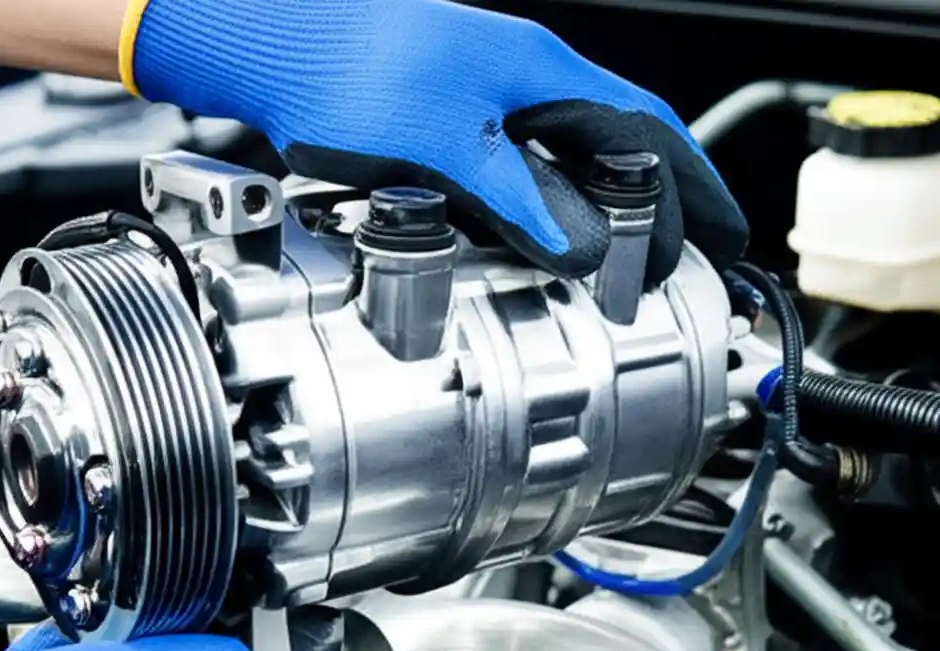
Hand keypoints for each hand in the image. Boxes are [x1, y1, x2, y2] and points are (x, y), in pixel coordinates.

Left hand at [119, 0, 746, 283]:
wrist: (263, 43)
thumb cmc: (343, 66)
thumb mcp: (444, 144)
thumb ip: (517, 199)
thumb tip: (582, 249)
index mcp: (538, 72)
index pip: (646, 133)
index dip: (695, 189)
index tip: (727, 236)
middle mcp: (514, 79)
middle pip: (609, 149)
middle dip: (655, 208)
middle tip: (680, 264)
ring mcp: (474, 97)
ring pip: (556, 164)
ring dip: (591, 215)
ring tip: (614, 267)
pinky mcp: (434, 119)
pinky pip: (505, 173)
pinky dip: (529, 212)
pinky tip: (522, 241)